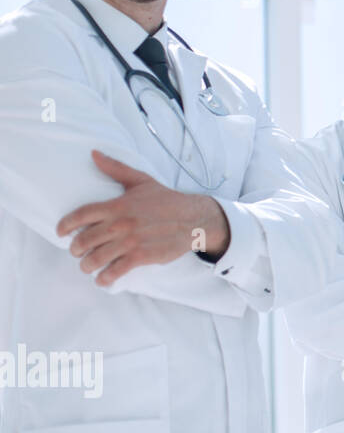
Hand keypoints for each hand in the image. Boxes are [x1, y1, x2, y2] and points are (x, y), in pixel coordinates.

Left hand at [57, 150, 229, 286]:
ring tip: (87, 266)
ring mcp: (130, 241)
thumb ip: (115, 169)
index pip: (81, 215)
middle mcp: (121, 223)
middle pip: (84, 240)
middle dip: (75, 249)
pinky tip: (103, 279)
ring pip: (96, 258)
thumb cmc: (166, 200)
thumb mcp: (141, 181)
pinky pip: (115, 271)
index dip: (66, 225)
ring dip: (87, 265)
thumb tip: (93, 154)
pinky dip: (105, 278)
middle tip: (77, 251)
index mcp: (117, 205)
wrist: (194, 218)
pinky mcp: (142, 256)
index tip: (61, 232)